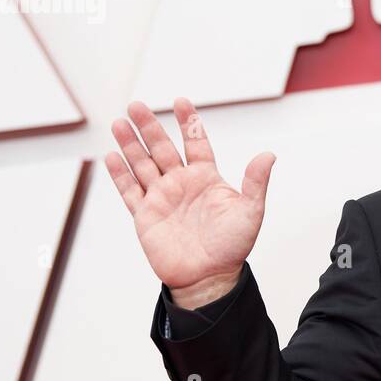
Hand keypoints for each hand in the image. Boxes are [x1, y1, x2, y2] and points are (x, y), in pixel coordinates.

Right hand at [105, 97, 275, 305]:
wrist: (209, 278)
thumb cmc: (232, 246)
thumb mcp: (250, 212)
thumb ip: (255, 182)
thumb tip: (269, 154)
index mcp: (206, 178)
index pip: (195, 142)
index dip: (188, 123)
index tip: (180, 101)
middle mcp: (181, 184)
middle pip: (162, 148)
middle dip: (149, 127)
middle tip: (136, 105)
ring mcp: (161, 198)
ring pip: (142, 164)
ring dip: (130, 144)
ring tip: (118, 122)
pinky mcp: (145, 216)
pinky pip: (129, 191)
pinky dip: (119, 174)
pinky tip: (111, 156)